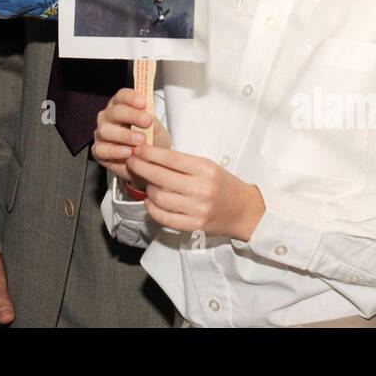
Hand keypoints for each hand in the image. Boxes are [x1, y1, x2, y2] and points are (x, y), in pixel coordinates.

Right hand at [92, 88, 170, 189]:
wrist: (149, 162)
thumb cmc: (150, 140)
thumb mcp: (156, 128)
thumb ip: (151, 119)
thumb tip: (148, 111)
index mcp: (121, 106)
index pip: (122, 96)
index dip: (131, 97)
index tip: (143, 102)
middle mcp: (108, 117)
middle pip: (115, 111)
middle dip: (132, 115)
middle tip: (147, 121)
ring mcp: (102, 133)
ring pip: (106, 130)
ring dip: (124, 135)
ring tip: (140, 140)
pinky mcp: (99, 151)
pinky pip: (102, 149)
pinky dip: (115, 151)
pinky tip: (127, 152)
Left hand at [125, 145, 264, 240]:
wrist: (244, 210)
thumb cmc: (223, 184)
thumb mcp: (208, 166)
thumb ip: (182, 163)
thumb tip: (151, 155)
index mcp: (205, 168)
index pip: (170, 159)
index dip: (149, 153)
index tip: (137, 149)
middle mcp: (201, 188)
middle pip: (160, 177)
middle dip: (141, 167)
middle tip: (131, 162)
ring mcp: (197, 209)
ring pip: (159, 198)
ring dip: (148, 189)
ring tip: (148, 184)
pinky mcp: (194, 226)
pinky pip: (164, 218)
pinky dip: (152, 209)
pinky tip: (150, 202)